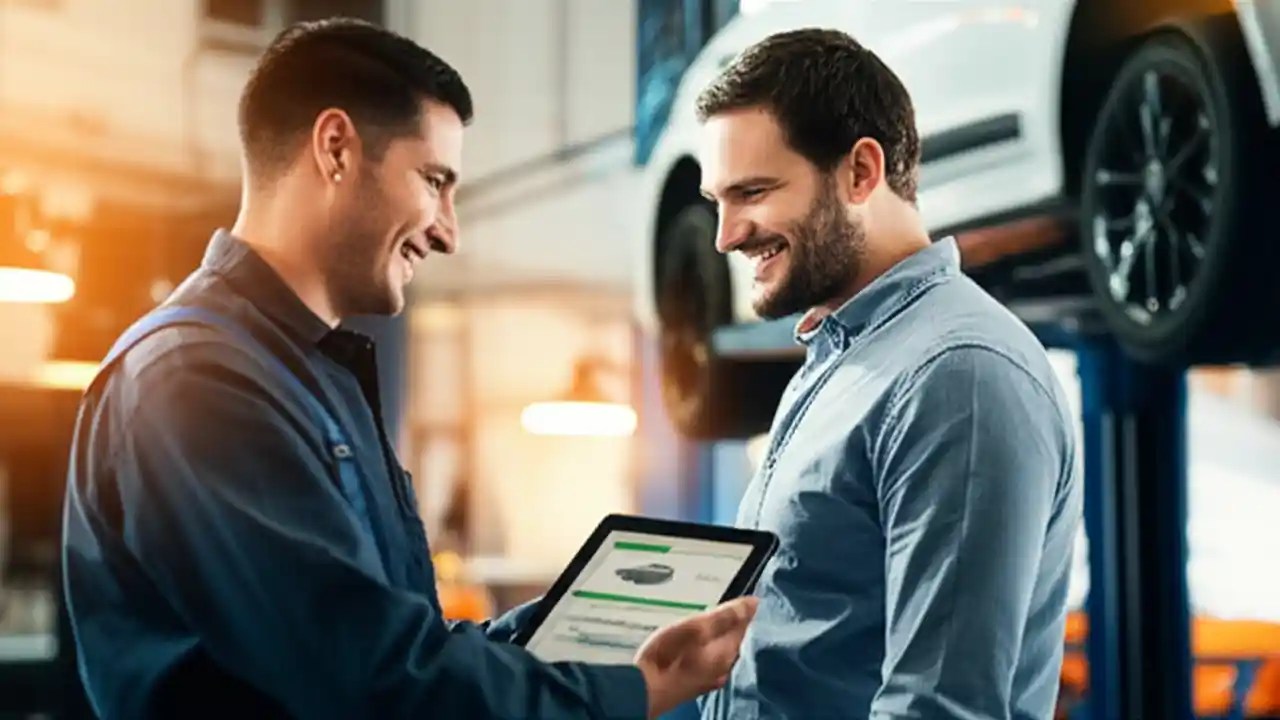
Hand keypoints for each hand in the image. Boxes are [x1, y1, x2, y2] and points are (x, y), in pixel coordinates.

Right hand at [634, 596, 757, 718]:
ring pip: (723, 653)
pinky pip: (712, 662)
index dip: (745, 612)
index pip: (744, 627)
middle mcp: (723, 668)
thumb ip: (725, 616)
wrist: (643, 690)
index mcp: (726, 653)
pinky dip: (710, 650)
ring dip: (721, 637)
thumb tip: (755, 603)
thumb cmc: (667, 655)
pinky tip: (702, 645)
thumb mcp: (696, 628)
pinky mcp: (697, 684)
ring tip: (716, 622)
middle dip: (735, 625)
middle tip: (732, 607)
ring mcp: (710, 678)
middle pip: (735, 642)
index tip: (747, 598)